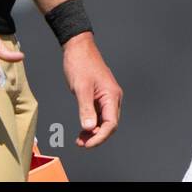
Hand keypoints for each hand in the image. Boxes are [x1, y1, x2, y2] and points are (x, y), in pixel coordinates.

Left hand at [61, 32, 121, 147]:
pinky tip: (82, 131)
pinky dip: (91, 124)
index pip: (111, 123)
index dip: (100, 137)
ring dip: (93, 132)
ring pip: (104, 121)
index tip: (87, 144)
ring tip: (80, 140)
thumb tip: (89, 128)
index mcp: (112, 95)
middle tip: (81, 144)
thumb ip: (86, 109)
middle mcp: (113, 97)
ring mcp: (106, 96)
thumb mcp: (81, 88)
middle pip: (109, 125)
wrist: (78, 47)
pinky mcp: (99, 95)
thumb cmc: (80, 64)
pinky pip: (98, 114)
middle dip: (97, 137)